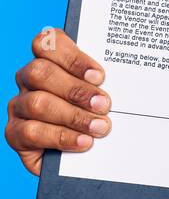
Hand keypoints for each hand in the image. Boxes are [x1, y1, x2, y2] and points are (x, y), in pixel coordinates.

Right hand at [6, 28, 111, 175]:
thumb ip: (103, 85)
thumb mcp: (103, 96)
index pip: (48, 43)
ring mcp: (19, 106)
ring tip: (100, 127)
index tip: (99, 76)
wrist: (84, 155)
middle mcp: (29, 81)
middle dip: (76, 89)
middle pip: (40, 72)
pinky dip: (61, 137)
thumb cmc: (96, 115)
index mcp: (49, 62)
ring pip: (37, 103)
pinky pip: (31, 132)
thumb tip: (123, 84)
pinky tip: (83, 142)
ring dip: (73, 116)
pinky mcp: (15, 134)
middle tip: (104, 104)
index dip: (72, 57)